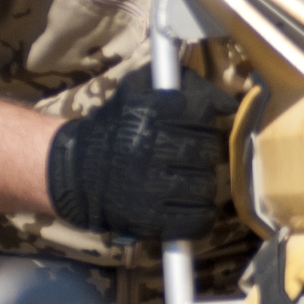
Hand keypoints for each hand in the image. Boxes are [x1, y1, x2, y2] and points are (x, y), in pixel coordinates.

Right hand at [39, 81, 235, 242]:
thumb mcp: (138, 89)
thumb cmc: (115, 128)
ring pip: (206, 184)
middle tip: (191, 153)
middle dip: (204, 151)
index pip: (201, 111)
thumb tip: (227, 105)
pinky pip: (197, 218)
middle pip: (207, 150)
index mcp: (146, 114)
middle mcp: (149, 150)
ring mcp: (150, 188)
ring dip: (202, 182)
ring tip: (187, 178)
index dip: (206, 117)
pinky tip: (192, 205)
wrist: (75, 172)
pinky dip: (201, 213)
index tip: (200, 122)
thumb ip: (184, 84)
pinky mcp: (150, 220)